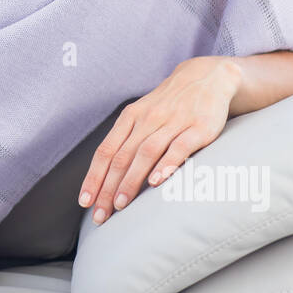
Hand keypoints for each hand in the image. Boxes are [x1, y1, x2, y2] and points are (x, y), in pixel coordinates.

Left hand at [78, 57, 242, 223]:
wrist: (206, 77)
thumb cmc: (169, 105)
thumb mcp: (143, 115)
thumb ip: (127, 140)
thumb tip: (105, 175)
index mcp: (130, 118)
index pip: (106, 151)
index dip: (94, 177)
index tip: (86, 202)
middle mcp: (148, 119)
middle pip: (121, 157)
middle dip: (108, 188)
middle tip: (101, 215)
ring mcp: (173, 122)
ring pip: (145, 153)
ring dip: (131, 180)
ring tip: (121, 205)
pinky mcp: (198, 127)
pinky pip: (179, 147)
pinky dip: (166, 164)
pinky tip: (156, 182)